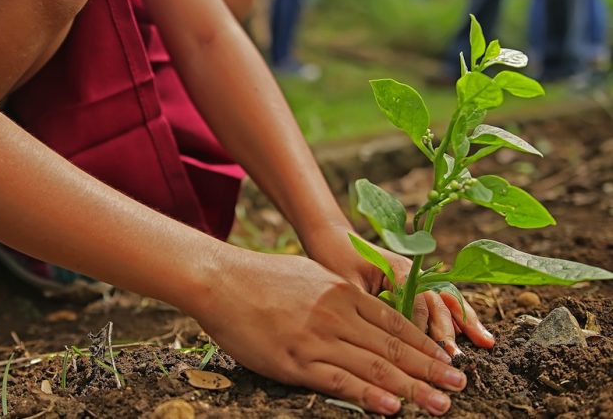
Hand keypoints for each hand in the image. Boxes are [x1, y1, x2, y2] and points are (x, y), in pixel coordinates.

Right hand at [191, 251, 466, 415]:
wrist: (221, 280)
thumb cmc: (263, 277)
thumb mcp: (311, 276)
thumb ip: (340, 295)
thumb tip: (364, 311)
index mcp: (343, 293)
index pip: (395, 324)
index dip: (425, 345)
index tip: (447, 360)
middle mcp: (337, 315)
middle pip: (393, 348)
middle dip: (430, 369)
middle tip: (459, 385)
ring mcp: (317, 339)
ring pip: (374, 367)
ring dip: (412, 388)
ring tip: (440, 403)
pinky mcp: (295, 361)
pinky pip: (339, 381)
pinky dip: (369, 395)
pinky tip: (392, 407)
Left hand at [301, 224, 495, 356]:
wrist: (333, 239)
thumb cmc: (336, 260)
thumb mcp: (347, 284)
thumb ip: (368, 305)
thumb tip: (383, 336)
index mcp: (398, 269)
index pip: (417, 302)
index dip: (421, 329)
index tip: (424, 353)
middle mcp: (413, 272)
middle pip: (437, 302)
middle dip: (448, 331)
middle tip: (454, 357)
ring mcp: (418, 278)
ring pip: (446, 301)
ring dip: (464, 323)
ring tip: (485, 343)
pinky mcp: (416, 286)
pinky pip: (441, 302)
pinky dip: (459, 317)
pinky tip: (477, 334)